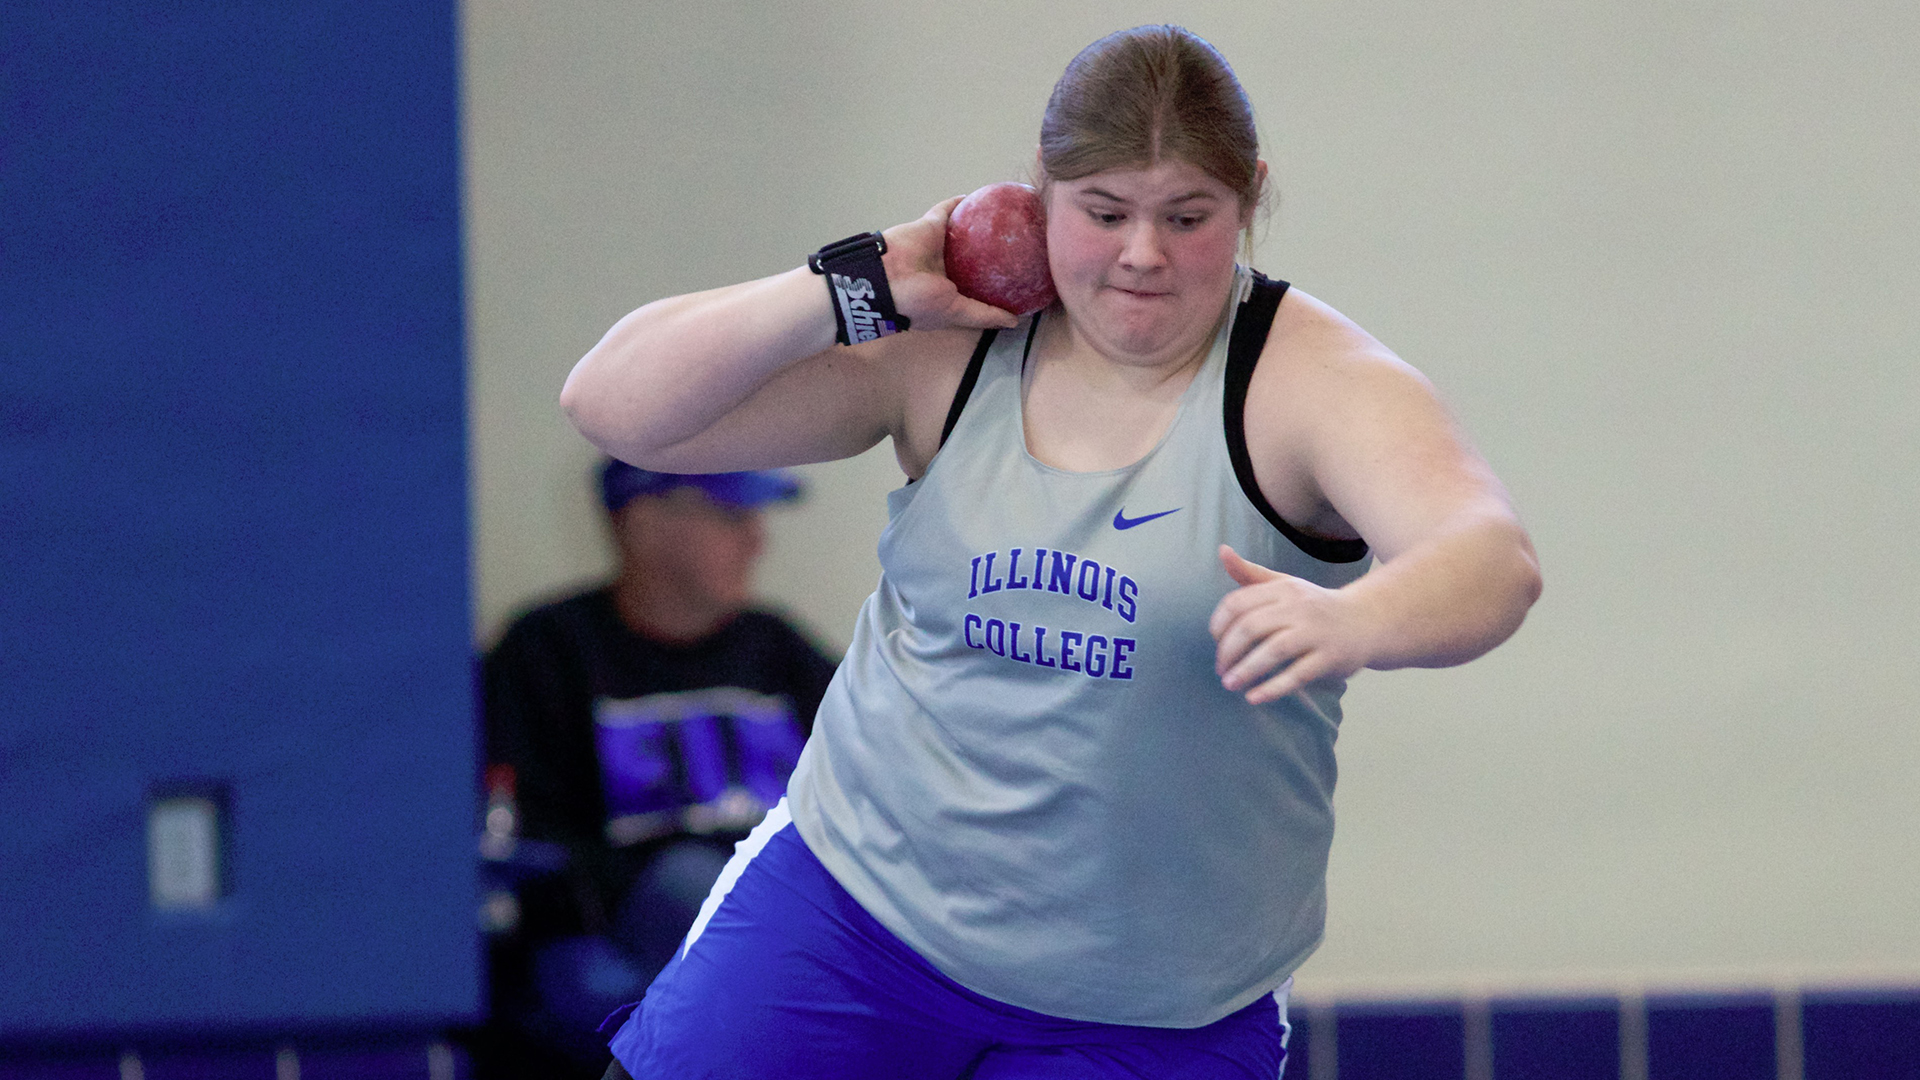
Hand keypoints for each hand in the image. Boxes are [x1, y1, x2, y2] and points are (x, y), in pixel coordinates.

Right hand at [879, 197, 1022, 331]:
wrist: (886, 278)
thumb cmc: (918, 302)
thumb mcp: (956, 313)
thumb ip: (984, 314)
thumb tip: (1016, 321)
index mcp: (948, 292)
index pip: (976, 286)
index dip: (995, 283)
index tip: (1019, 279)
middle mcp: (944, 269)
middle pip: (973, 258)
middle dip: (992, 254)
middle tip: (1020, 245)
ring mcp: (937, 246)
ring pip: (963, 233)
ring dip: (979, 226)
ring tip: (1005, 219)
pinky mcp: (930, 226)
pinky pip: (947, 210)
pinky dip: (959, 203)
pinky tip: (979, 196)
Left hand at [1209, 545, 1377, 703]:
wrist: (1367, 621)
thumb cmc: (1315, 606)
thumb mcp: (1284, 585)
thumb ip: (1250, 574)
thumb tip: (1222, 551)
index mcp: (1283, 589)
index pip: (1238, 603)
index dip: (1219, 624)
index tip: (1215, 642)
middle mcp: (1299, 607)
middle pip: (1251, 627)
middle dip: (1228, 651)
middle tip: (1220, 669)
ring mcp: (1316, 632)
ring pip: (1274, 650)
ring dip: (1246, 670)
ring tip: (1230, 684)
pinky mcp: (1330, 657)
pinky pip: (1297, 675)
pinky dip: (1273, 688)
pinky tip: (1254, 697)